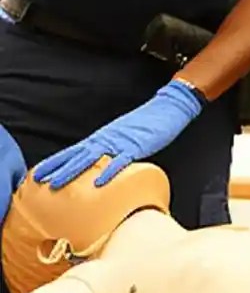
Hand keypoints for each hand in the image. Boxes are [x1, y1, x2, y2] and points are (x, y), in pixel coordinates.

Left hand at [33, 80, 202, 188]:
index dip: (55, 162)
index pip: (73, 151)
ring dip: (72, 172)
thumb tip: (100, 166)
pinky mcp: (136, 146)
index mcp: (102, 138)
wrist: (167, 108)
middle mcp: (105, 139)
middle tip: (39, 182)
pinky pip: (120, 161)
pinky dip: (108, 172)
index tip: (37, 174)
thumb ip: (111, 150)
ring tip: (57, 184)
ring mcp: (119, 142)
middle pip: (76, 156)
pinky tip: (98, 184)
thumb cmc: (147, 124)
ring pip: (90, 159)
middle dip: (56, 169)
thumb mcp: (124, 137)